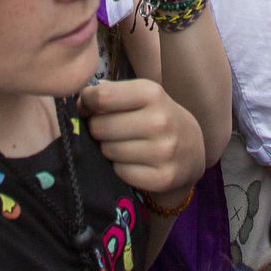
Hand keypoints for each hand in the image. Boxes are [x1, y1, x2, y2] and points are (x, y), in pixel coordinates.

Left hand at [78, 76, 204, 200]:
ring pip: (109, 151)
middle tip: (109, 130)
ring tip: (123, 145)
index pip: (102, 97)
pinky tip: (133, 162)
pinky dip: (120, 168)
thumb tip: (79, 101)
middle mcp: (160, 120)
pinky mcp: (163, 177)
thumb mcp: (140, 95)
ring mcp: (164, 151)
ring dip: (108, 149)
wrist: (192, 149)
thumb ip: (109, 93)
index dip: (87, 103)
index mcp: (152, 93)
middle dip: (97, 129)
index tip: (88, 107)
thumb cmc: (156, 117)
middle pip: (101, 127)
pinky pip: (120, 172)